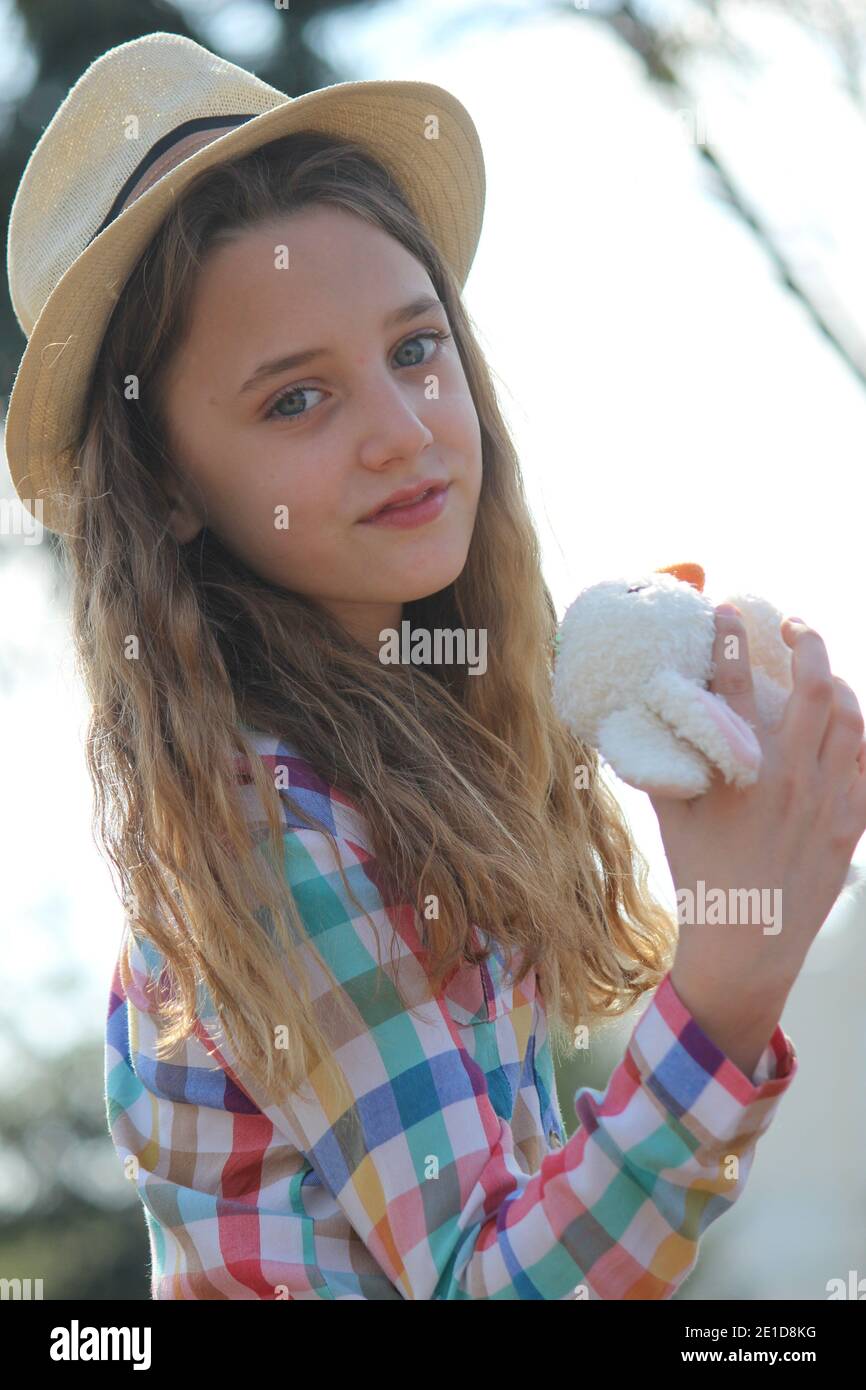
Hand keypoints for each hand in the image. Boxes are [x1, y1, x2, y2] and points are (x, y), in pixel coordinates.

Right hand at [649, 606, 865, 1016]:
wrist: (746, 941)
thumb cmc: (701, 876)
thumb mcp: (671, 813)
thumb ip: (665, 761)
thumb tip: (645, 719)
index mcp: (739, 769)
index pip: (736, 682)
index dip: (731, 636)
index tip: (728, 609)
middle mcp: (789, 776)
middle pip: (812, 685)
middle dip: (806, 642)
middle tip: (792, 628)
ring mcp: (828, 798)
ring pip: (850, 717)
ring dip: (838, 681)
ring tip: (823, 668)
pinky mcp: (852, 821)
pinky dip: (862, 734)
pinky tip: (849, 722)